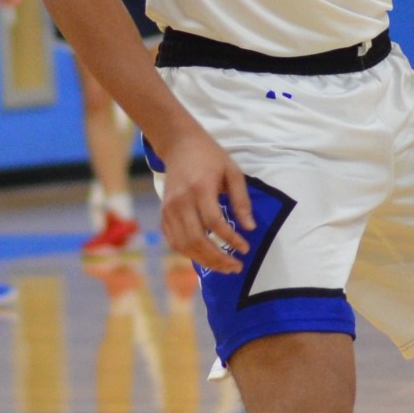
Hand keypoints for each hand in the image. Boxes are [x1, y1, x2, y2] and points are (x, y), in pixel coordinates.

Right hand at [154, 127, 254, 274]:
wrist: (180, 145)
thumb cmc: (211, 157)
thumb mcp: (233, 172)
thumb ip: (241, 200)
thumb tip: (250, 228)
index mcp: (200, 189)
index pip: (214, 223)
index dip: (230, 239)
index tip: (245, 249)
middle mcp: (180, 202)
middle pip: (196, 239)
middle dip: (217, 258)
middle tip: (235, 267)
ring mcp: (168, 210)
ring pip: (184, 245)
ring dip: (204, 260)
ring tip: (223, 267)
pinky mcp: (163, 215)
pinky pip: (174, 241)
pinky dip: (189, 253)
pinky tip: (205, 257)